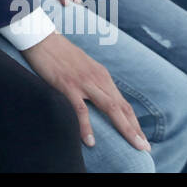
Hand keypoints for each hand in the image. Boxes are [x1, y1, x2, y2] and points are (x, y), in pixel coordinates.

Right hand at [22, 33, 150, 153]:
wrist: (40, 38)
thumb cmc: (58, 53)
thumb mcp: (82, 67)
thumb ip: (91, 82)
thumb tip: (97, 99)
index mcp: (101, 75)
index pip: (123, 103)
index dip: (133, 122)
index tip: (141, 138)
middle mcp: (98, 79)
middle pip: (122, 108)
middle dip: (135, 129)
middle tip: (145, 148)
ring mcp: (84, 82)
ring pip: (111, 108)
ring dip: (125, 129)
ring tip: (134, 146)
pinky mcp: (67, 85)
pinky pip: (80, 109)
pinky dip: (86, 127)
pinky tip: (90, 142)